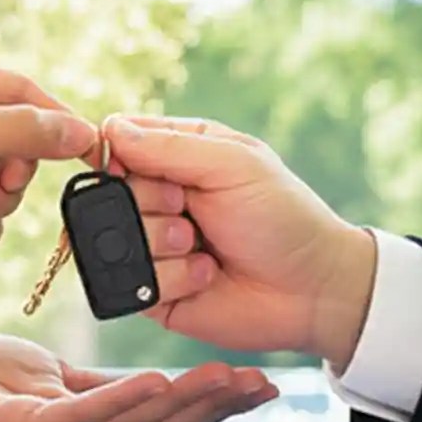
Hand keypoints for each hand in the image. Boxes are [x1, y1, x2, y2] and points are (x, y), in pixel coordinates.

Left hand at [0, 334, 278, 421]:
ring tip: (222, 379)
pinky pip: (79, 418)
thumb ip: (101, 387)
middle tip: (260, 384)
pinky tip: (155, 383)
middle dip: (213, 409)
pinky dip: (120, 403)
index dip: (213, 408)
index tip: (261, 385)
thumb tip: (154, 384)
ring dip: (180, 406)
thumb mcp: (54, 377)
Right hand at [103, 115, 377, 365]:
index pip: (120, 142)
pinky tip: (205, 276)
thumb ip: (170, 146)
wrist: (313, 291)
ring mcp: (155, 246)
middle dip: (151, 203)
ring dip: (163, 244)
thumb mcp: (233, 165)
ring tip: (204, 248)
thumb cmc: (284, 218)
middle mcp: (161, 199)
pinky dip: (171, 280)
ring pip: (115, 240)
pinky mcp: (155, 291)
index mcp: (180, 156)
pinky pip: (131, 283)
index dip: (115, 154)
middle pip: (110, 192)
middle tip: (190, 211)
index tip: (127, 167)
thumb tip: (108, 129)